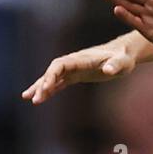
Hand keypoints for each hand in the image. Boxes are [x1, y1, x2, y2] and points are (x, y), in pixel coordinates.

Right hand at [21, 41, 136, 104]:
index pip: (60, 65)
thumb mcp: (122, 63)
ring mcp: (74, 68)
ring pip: (53, 77)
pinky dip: (50, 89)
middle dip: (43, 84)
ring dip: (41, 87)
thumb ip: (115, 65)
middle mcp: (74, 62)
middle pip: (53, 71)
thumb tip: (108, 70)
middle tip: (34, 99)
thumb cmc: (124, 58)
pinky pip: (59, 82)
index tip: (45, 87)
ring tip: (28, 98)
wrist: (124, 54)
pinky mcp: (77, 75)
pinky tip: (41, 98)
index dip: (51, 75)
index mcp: (81, 58)